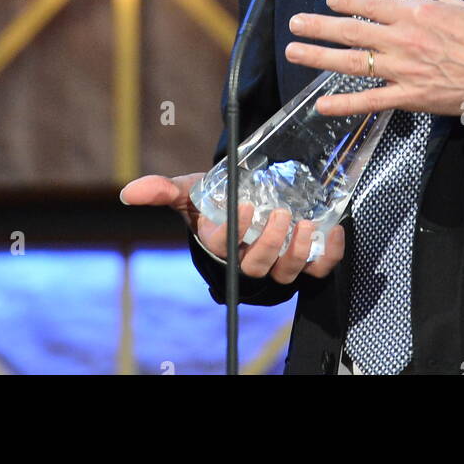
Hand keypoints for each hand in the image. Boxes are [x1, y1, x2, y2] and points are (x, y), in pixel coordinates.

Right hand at [119, 172, 344, 282]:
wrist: (247, 201)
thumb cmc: (216, 202)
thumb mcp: (192, 192)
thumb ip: (164, 190)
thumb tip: (130, 192)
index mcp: (220, 246)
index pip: (224, 247)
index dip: (234, 231)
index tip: (245, 206)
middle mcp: (249, 260)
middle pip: (258, 266)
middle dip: (270, 244)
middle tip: (280, 214)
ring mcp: (279, 263)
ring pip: (288, 272)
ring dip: (298, 252)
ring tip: (305, 225)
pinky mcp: (306, 260)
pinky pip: (319, 269)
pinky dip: (329, 255)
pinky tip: (333, 231)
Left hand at [285, 0, 463, 118]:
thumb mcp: (453, 3)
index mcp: (414, 13)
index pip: (370, 3)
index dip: (346, 1)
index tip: (330, 0)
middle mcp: (402, 39)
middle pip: (352, 31)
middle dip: (319, 26)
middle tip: (295, 24)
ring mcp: (402, 69)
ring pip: (353, 62)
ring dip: (320, 57)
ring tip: (295, 52)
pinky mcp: (408, 96)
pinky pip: (370, 100)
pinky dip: (345, 104)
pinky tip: (322, 105)